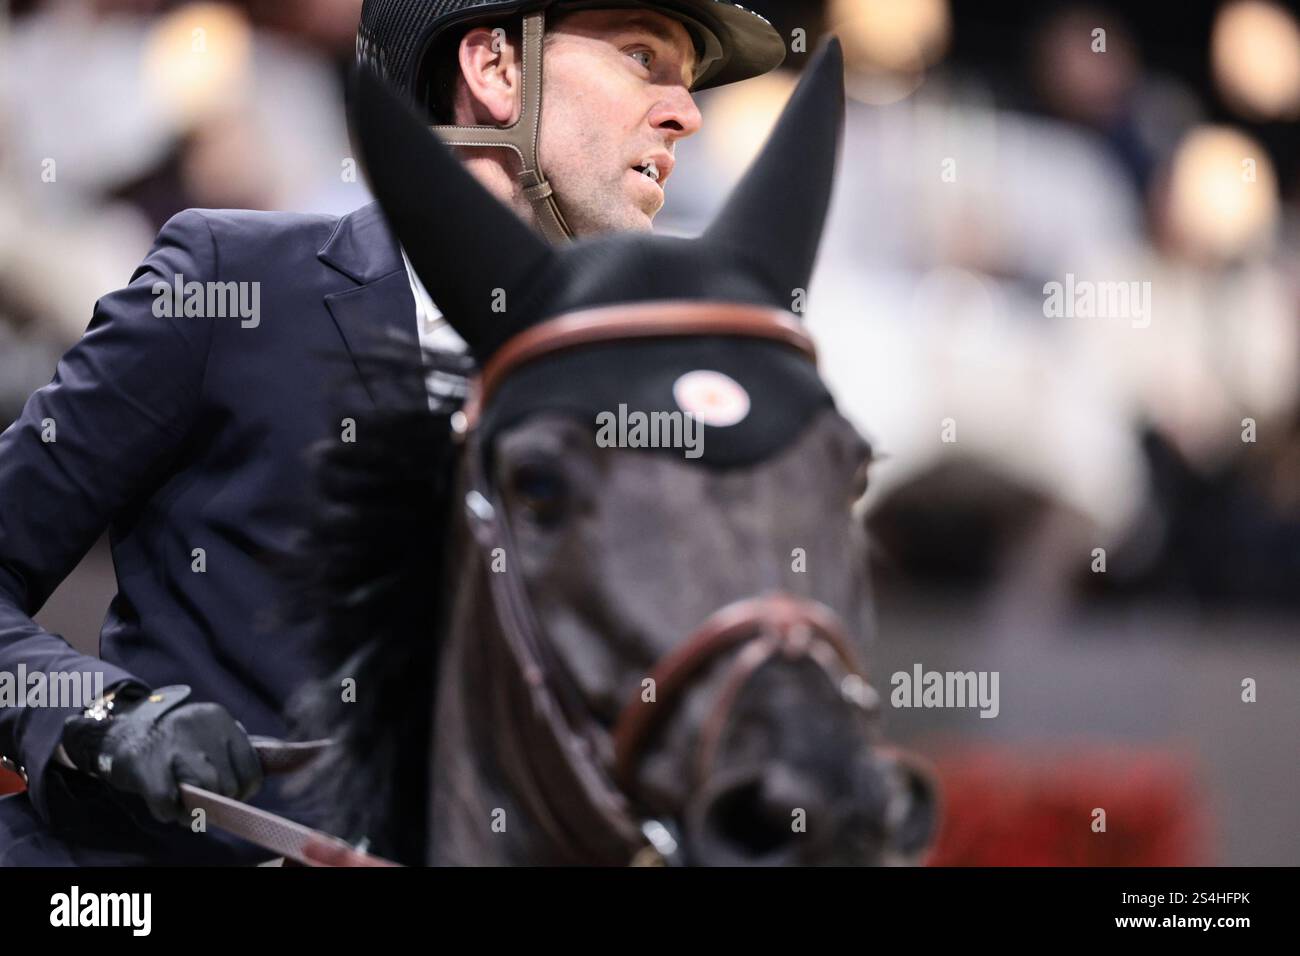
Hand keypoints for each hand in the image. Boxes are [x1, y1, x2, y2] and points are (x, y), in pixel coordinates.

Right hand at [64, 686, 262, 823]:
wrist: (122, 733)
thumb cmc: (177, 743)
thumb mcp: (211, 736)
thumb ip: (238, 753)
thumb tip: (288, 766)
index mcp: (220, 719)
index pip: (251, 769)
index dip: (244, 790)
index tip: (232, 795)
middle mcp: (199, 727)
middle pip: (228, 785)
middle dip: (218, 801)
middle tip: (201, 799)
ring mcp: (172, 745)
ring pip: (204, 794)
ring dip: (194, 811)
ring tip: (184, 804)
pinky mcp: (146, 765)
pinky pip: (168, 804)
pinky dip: (169, 813)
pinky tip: (166, 805)